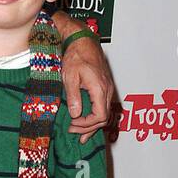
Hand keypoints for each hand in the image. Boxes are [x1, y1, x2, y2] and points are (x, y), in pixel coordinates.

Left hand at [53, 17, 114, 141]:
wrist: (83, 41)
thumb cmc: (76, 56)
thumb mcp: (70, 76)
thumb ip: (74, 96)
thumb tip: (76, 114)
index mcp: (100, 89)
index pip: (100, 116)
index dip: (86, 125)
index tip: (73, 125)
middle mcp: (107, 90)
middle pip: (104, 118)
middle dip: (88, 128)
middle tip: (72, 131)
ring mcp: (107, 89)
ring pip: (105, 114)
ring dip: (92, 125)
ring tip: (81, 135)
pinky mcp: (104, 87)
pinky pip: (103, 107)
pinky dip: (95, 117)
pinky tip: (87, 123)